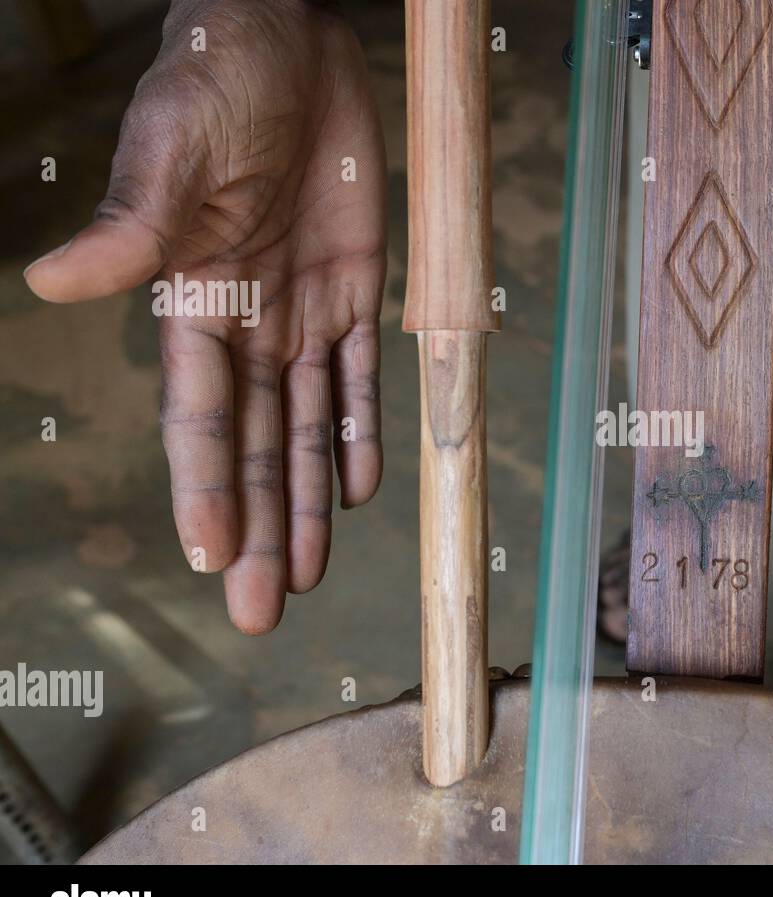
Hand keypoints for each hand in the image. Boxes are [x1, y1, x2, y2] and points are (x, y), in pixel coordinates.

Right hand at [24, 0, 385, 633]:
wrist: (293, 41)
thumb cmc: (218, 81)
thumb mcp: (170, 146)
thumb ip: (131, 222)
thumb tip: (53, 284)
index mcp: (193, 299)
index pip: (199, 412)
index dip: (203, 485)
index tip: (205, 555)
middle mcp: (248, 322)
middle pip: (254, 441)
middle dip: (258, 525)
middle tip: (260, 607)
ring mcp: (304, 311)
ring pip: (308, 425)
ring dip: (308, 501)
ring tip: (305, 573)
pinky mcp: (358, 289)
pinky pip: (362, 376)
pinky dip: (359, 432)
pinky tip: (355, 490)